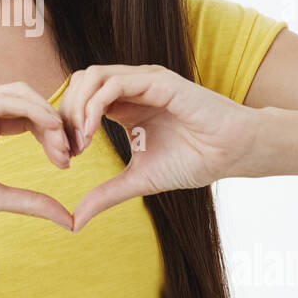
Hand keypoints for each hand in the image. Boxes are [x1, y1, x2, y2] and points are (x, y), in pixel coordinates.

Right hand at [0, 81, 74, 230]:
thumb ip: (30, 201)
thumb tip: (69, 220)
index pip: (26, 115)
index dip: (52, 132)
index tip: (68, 159)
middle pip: (27, 100)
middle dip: (54, 123)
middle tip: (70, 153)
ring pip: (18, 94)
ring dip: (47, 116)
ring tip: (62, 144)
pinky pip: (2, 100)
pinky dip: (31, 110)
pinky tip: (49, 128)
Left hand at [57, 64, 260, 231]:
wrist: (233, 154)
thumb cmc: (194, 160)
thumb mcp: (139, 181)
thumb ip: (107, 194)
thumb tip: (75, 220)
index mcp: (124, 104)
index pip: (78, 99)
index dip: (64, 125)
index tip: (65, 159)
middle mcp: (131, 87)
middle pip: (78, 84)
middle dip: (63, 116)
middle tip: (65, 152)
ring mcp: (144, 80)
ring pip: (91, 77)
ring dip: (76, 108)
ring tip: (78, 142)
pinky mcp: (158, 81)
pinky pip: (114, 83)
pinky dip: (94, 106)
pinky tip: (91, 133)